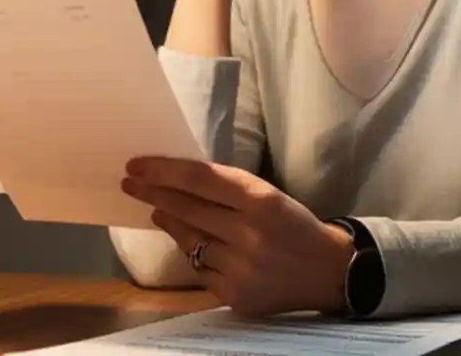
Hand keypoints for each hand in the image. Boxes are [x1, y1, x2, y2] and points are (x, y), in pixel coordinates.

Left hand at [122, 156, 353, 316]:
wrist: (329, 272)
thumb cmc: (293, 225)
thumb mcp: (267, 195)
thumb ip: (226, 189)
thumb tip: (174, 180)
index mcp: (261, 200)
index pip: (200, 179)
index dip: (164, 170)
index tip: (137, 165)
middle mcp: (250, 234)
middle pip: (188, 209)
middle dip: (154, 193)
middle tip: (130, 183)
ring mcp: (241, 268)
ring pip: (189, 240)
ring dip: (170, 222)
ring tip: (159, 209)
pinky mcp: (236, 295)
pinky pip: (200, 269)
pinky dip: (193, 252)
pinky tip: (191, 241)